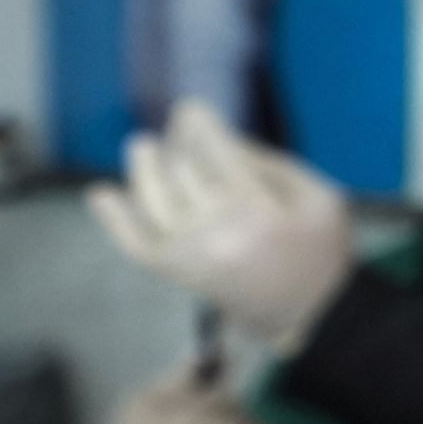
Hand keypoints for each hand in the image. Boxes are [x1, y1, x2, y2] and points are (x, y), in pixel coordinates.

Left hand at [89, 100, 356, 350]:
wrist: (312, 315)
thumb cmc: (321, 249)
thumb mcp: (320, 198)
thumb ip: (272, 166)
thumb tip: (219, 139)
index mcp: (257, 211)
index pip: (216, 153)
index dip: (199, 125)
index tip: (191, 108)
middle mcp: (216, 232)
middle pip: (182, 171)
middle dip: (176, 142)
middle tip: (177, 127)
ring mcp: (191, 255)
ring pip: (153, 201)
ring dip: (142, 169)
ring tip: (141, 147)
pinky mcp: (178, 274)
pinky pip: (136, 243)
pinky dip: (116, 220)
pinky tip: (101, 194)